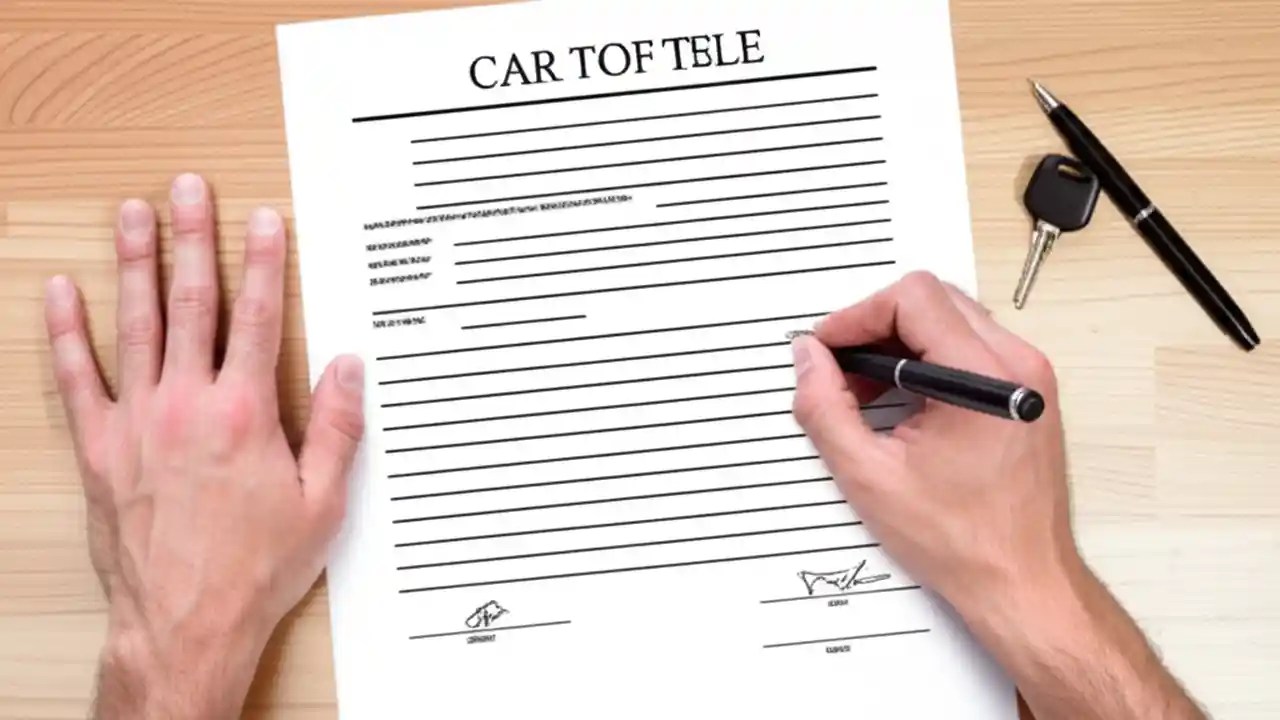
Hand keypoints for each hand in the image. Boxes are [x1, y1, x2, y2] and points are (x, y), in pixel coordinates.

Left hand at [44, 174, 364, 718]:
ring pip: (135, 325)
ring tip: (135, 217)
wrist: (184, 623)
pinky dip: (68, 333)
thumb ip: (337, 429)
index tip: (262, 221)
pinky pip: (78, 378)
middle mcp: (187, 406)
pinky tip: (63, 293)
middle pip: (191, 304)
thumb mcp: (321, 502)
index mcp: (245, 414)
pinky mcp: (101, 449)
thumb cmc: (254, 568)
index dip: (262, 262)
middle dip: (193, 240)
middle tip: (189, 192)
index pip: (256, 318)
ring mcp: (137, 423)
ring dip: (135, 265)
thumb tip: (349, 368)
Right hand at [791, 271, 1069, 616]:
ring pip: (952, 319)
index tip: (828, 348)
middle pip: (933, 299)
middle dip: (876, 327)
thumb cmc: (964, 542)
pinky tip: (903, 402)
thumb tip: (809, 360)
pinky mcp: (1029, 394)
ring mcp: (1030, 379)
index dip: (857, 317)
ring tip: (868, 392)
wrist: (1022, 581)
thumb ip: (825, 408)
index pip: (913, 298)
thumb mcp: (869, 475)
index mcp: (984, 378)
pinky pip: (972, 349)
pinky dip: (929, 361)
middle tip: (842, 369)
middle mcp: (1017, 367)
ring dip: (902, 344)